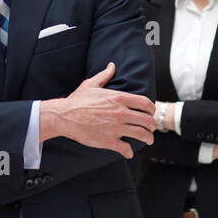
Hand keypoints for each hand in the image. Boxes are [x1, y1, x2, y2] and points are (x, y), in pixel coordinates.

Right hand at [38, 62, 154, 157]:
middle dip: (152, 125)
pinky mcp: (109, 141)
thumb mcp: (91, 84)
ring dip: (148, 138)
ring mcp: (116, 128)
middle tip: (151, 128)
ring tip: (148, 140)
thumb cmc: (77, 100)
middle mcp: (121, 113)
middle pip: (147, 120)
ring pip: (142, 134)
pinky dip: (129, 151)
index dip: (151, 109)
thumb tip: (112, 65)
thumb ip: (105, 75)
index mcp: (119, 98)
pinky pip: (126, 148)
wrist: (64, 116)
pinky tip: (128, 151)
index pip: (145, 103)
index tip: (151, 113)